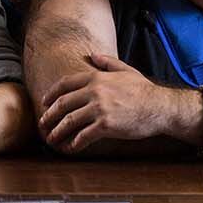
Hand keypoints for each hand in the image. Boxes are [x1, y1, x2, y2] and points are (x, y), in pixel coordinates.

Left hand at [37, 54, 189, 154]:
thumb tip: (93, 55)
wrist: (160, 107)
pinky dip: (74, 143)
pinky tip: (71, 147)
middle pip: (63, 104)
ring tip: (52, 139)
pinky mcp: (106, 125)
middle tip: (43, 124)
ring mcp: (99, 108)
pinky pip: (84, 135)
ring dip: (57, 131)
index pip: (65, 84)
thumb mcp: (125, 70)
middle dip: (49, 115)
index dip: (51, 94)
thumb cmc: (144, 90)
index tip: (43, 103)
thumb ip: (107, 62)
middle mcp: (94, 91)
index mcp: (97, 77)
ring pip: (69, 121)